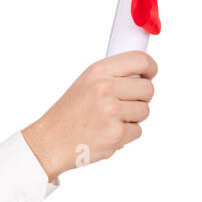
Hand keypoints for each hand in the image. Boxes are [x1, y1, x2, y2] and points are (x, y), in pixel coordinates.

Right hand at [21, 51, 156, 179]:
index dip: (151, 68)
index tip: (150, 74)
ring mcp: (111, 111)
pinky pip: (138, 131)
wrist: (51, 141)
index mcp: (98, 71)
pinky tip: (108, 132)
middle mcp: (105, 88)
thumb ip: (113, 75)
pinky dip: (126, 134)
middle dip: (141, 98)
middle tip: (125, 103)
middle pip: (148, 88)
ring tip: (111, 119)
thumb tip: (143, 74)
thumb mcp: (86, 82)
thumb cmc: (70, 112)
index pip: (141, 60)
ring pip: (145, 111)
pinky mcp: (116, 134)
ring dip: (133, 117)